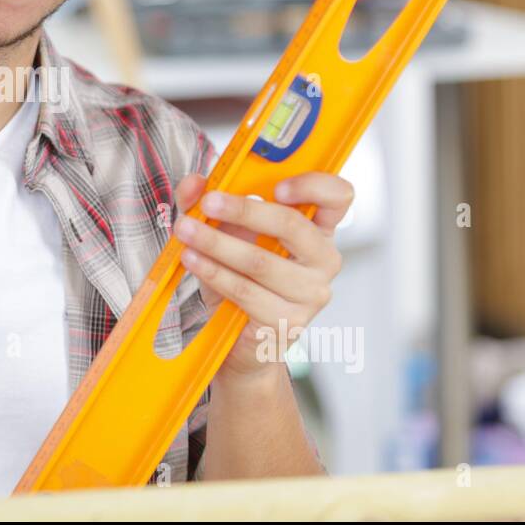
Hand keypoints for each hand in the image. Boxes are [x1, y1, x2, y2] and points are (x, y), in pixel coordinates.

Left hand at [172, 172, 352, 382]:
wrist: (241, 341)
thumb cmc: (242, 281)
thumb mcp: (226, 234)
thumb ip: (209, 204)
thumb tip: (194, 183)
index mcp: (317, 229)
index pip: (337, 197)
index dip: (313, 185)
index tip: (276, 185)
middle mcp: (322, 260)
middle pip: (292, 225)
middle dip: (244, 209)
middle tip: (208, 202)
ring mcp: (310, 294)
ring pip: (260, 261)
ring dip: (216, 243)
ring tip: (186, 231)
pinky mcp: (288, 322)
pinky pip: (245, 291)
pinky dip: (213, 272)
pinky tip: (192, 260)